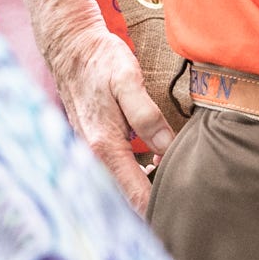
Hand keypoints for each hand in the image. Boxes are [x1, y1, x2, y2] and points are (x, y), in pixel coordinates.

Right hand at [46, 22, 171, 213]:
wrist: (70, 48)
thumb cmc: (100, 62)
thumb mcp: (127, 80)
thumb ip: (147, 117)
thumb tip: (168, 149)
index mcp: (104, 147)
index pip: (135, 197)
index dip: (160, 209)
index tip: (185, 211)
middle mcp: (93, 157)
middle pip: (128, 199)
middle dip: (156, 203)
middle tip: (188, 201)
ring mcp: (90, 153)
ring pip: (122, 187)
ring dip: (147, 188)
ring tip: (177, 180)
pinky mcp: (93, 146)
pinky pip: (116, 173)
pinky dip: (137, 175)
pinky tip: (156, 162)